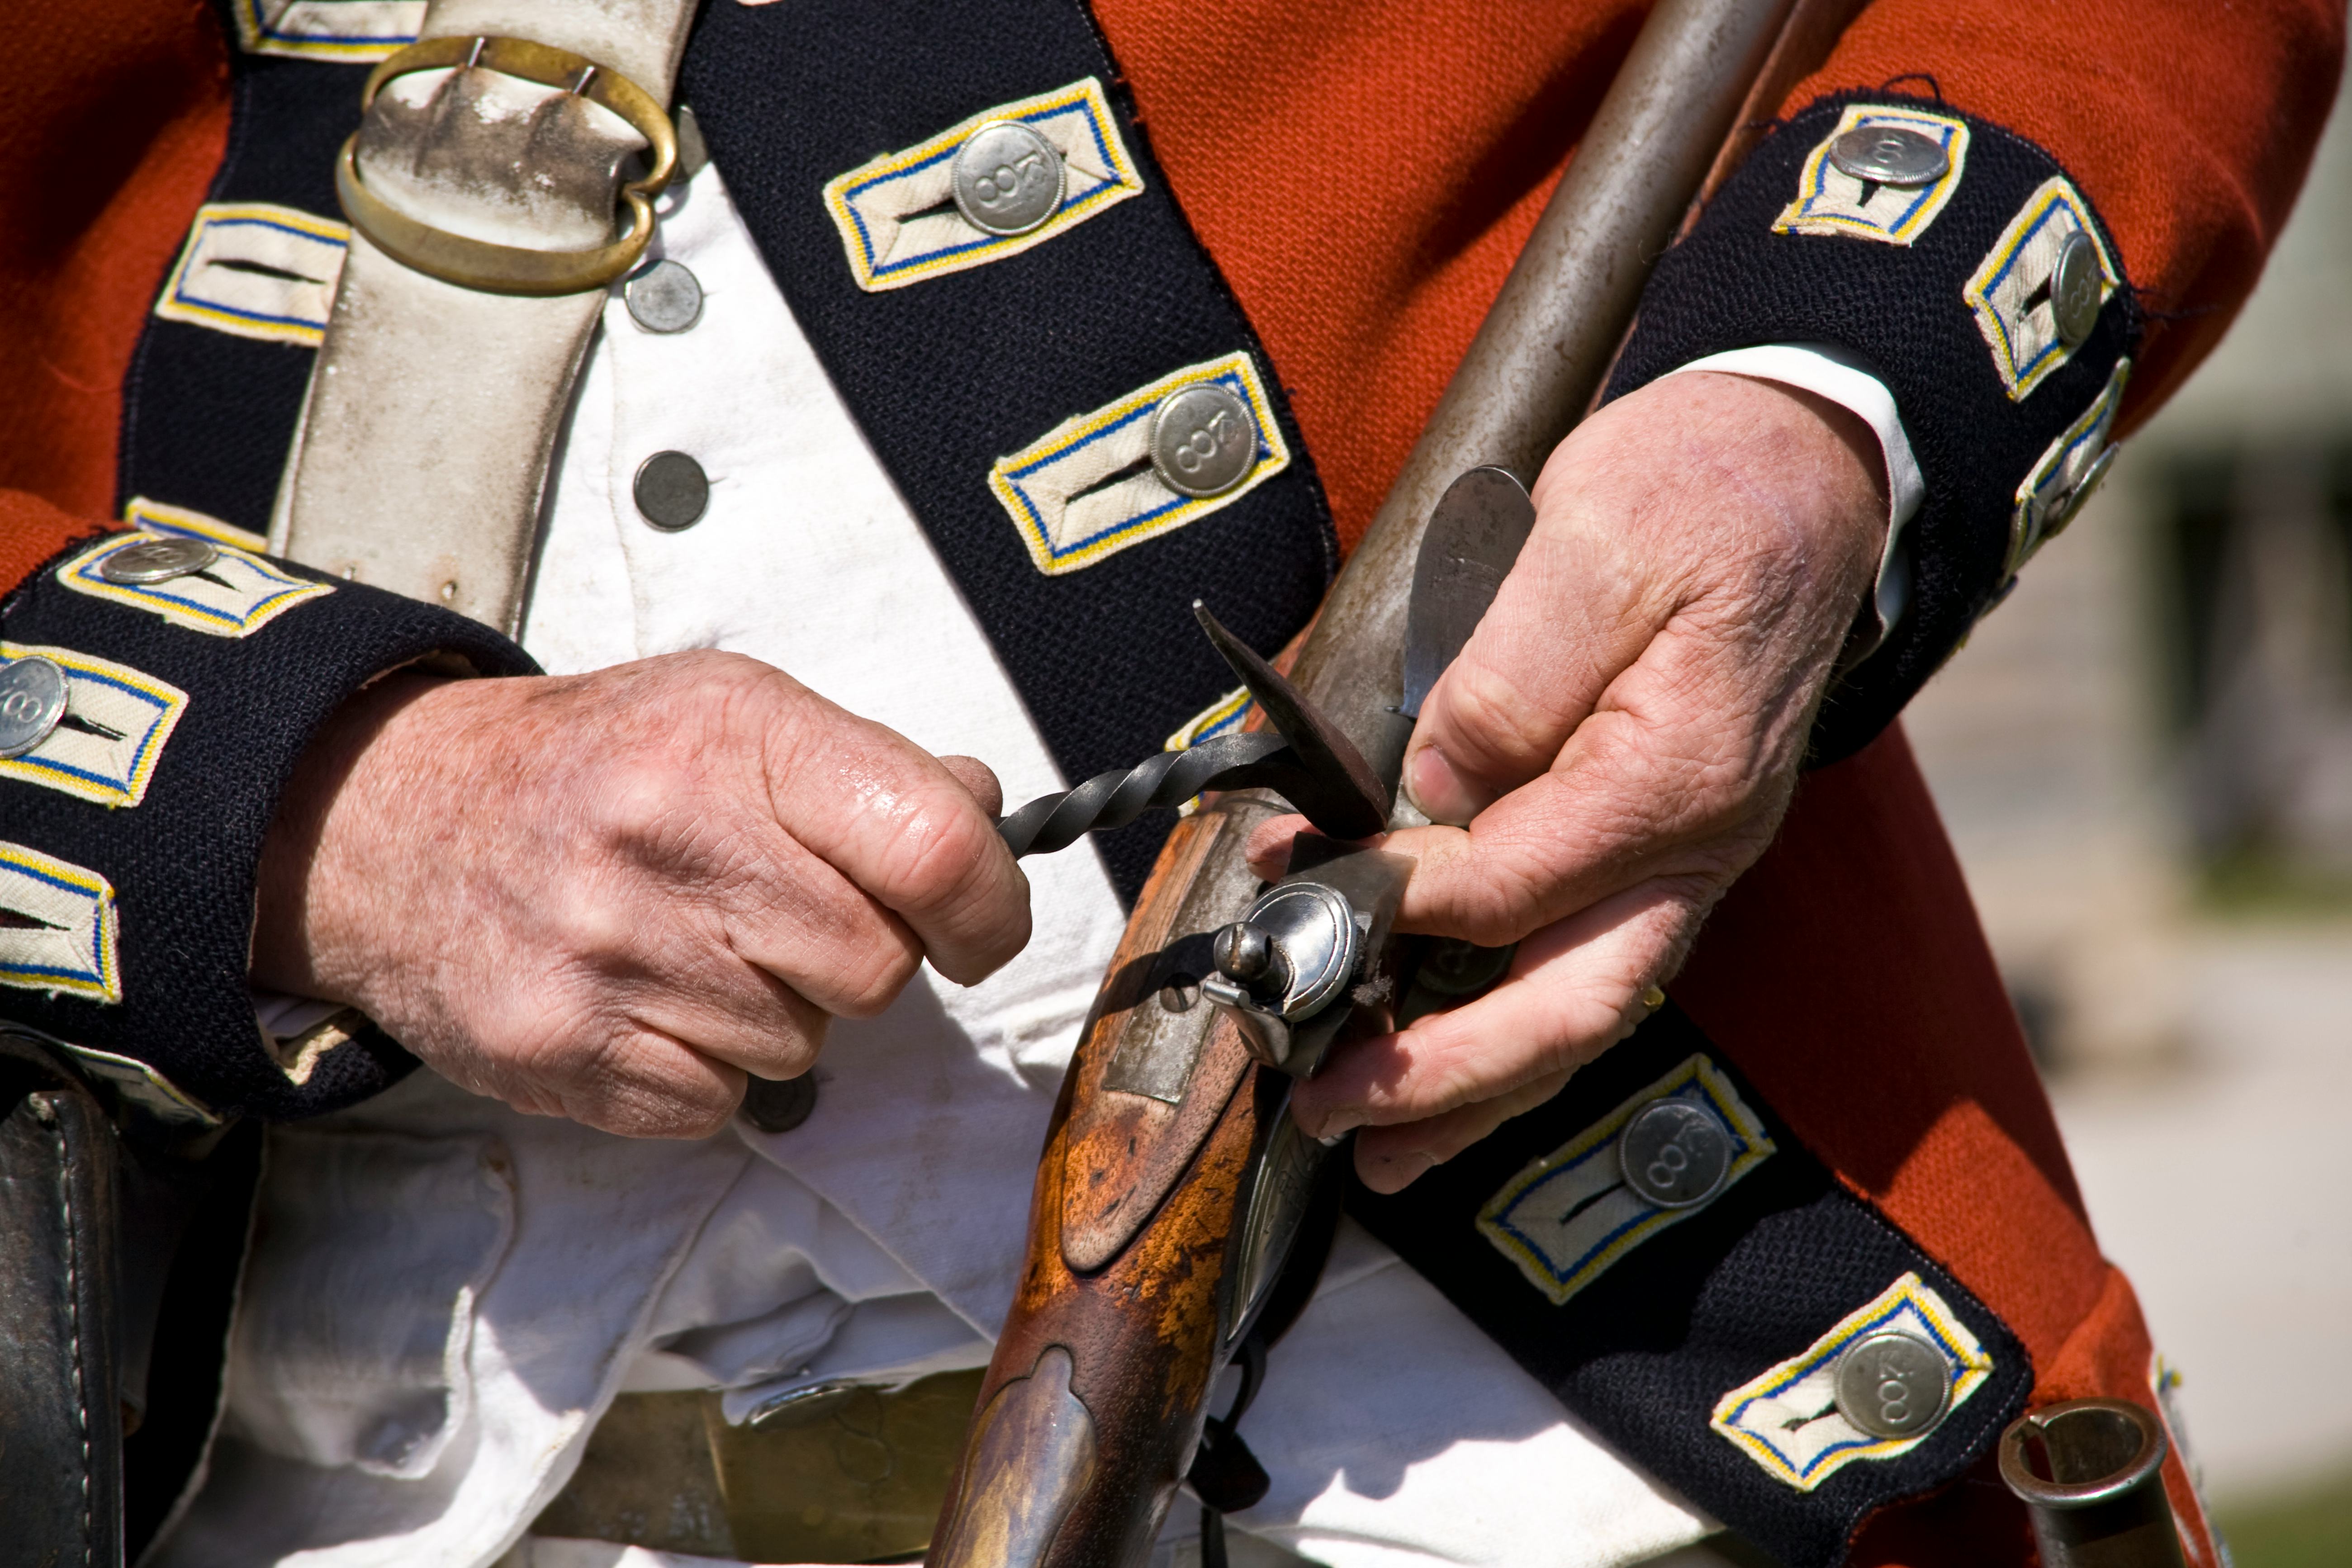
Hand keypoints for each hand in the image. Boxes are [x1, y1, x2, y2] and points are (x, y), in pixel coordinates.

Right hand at [252, 650, 1029, 1136]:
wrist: (393, 820)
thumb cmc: (594, 767)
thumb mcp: (733, 712)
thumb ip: (873, 767)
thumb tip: (987, 824)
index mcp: (735, 737)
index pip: (934, 847)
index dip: (987, 906)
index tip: (974, 924)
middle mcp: (669, 839)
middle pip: (876, 968)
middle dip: (857, 957)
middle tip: (782, 915)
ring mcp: (608, 954)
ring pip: (802, 1047)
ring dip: (775, 1012)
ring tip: (692, 943)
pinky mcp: (562, 1050)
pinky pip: (718, 1104)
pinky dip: (702, 1070)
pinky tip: (646, 999)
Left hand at [1253, 371, 1889, 1190]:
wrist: (1801, 470)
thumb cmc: (1699, 488)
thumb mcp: (1595, 541)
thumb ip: (1511, 674)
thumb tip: (1434, 787)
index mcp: (1678, 774)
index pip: (1515, 880)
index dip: (1397, 902)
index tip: (1299, 898)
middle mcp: (1696, 844)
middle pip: (1571, 1005)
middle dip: (1447, 1076)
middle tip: (1333, 1109)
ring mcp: (1684, 859)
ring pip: (1579, 1010)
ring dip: (1475, 1088)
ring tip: (1376, 1140)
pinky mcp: (1657, 848)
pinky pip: (1583, 968)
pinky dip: (1509, 1032)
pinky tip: (1444, 1069)